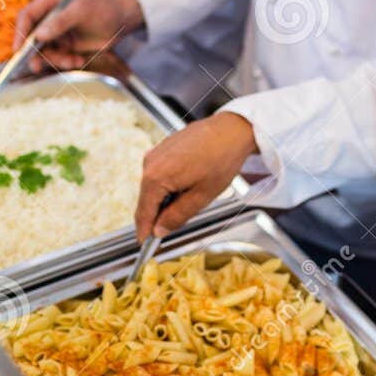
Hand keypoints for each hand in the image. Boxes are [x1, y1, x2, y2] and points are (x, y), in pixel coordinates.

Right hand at [16, 0, 143, 72]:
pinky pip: (59, 59)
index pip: (27, 16)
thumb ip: (60, 22)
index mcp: (50, 2)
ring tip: (71, 60)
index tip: (18, 49)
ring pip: (45, 52)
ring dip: (55, 60)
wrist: (123, 19)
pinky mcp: (66, 47)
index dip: (20, 32)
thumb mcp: (82, 11)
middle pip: (32, 38)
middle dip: (35, 54)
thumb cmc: (103, 7)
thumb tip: (40, 35)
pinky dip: (66, 62)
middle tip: (37, 66)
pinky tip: (79, 59)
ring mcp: (57, 34)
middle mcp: (50, 19)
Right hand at [135, 112, 254, 240]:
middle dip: (156, 216)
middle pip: (146, 200)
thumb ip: (176, 217)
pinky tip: (187, 185)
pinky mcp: (162, 148)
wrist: (231, 130)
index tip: (145, 245)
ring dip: (164, 200)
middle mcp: (149, 163)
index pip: (144, 213)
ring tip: (189, 200)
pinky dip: (168, 185)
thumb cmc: (220, 159)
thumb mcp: (201, 197)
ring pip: (153, 187)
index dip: (144, 232)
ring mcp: (155, 153)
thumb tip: (159, 230)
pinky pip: (158, 174)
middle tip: (169, 230)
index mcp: (155, 177)